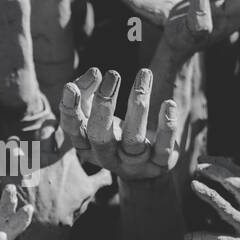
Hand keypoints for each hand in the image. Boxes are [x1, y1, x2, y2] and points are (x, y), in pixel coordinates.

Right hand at [60, 68, 178, 180]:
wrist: (145, 166)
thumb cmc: (115, 132)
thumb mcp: (97, 115)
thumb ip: (88, 93)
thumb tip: (95, 73)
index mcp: (87, 146)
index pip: (73, 129)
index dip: (71, 108)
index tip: (74, 84)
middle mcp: (107, 158)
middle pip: (100, 136)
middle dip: (103, 105)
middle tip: (112, 74)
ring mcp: (133, 164)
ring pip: (134, 140)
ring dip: (138, 105)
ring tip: (144, 74)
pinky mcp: (159, 165)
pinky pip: (163, 149)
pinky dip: (167, 127)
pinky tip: (168, 104)